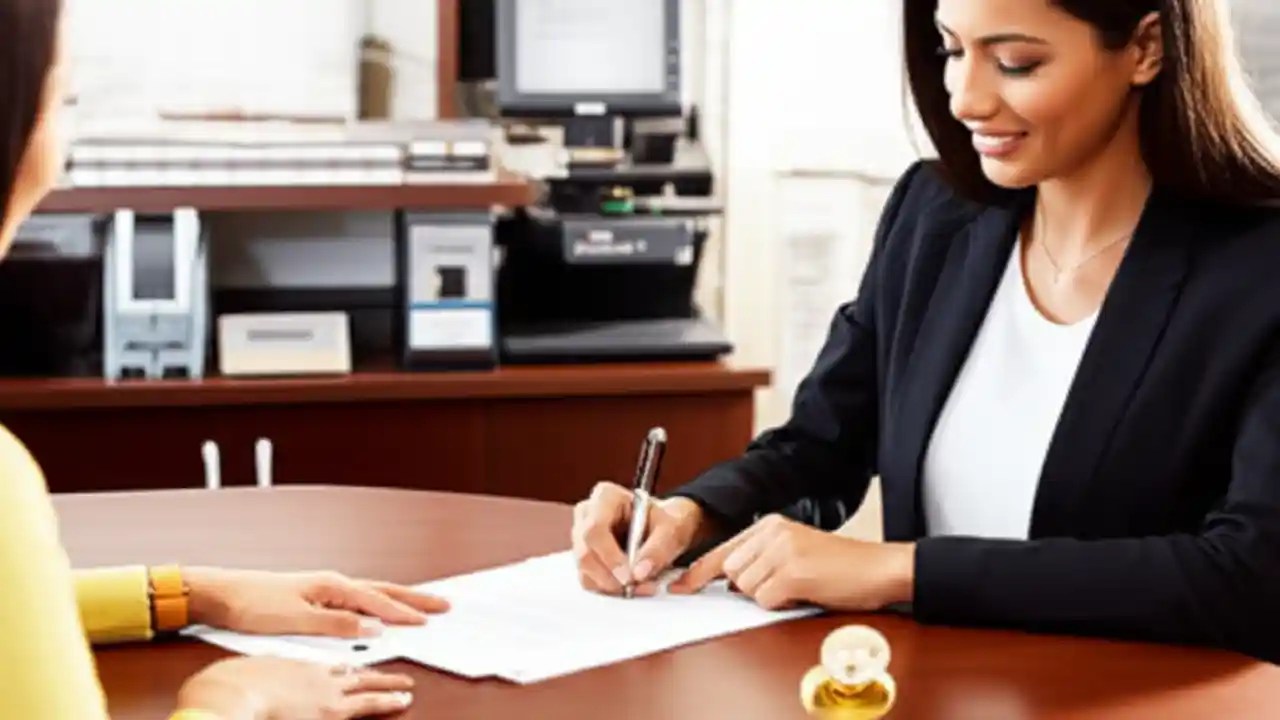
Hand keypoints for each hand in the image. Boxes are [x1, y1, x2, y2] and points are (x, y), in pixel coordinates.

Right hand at [176, 656, 413, 719]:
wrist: (230, 693)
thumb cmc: (233, 685)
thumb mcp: (255, 673)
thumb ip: (270, 677)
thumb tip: (266, 680)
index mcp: (303, 667)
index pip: (337, 668)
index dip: (354, 671)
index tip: (364, 672)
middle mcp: (320, 680)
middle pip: (359, 678)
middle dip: (382, 679)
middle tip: (401, 681)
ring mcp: (326, 699)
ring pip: (367, 695)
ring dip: (389, 695)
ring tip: (405, 695)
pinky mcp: (328, 715)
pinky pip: (361, 711)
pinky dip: (381, 707)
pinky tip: (396, 705)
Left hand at [185, 568, 449, 637]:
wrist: (220, 593)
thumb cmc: (252, 604)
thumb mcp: (294, 620)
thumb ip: (335, 623)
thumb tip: (372, 626)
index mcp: (331, 586)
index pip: (376, 600)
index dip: (403, 612)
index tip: (429, 620)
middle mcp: (331, 583)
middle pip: (382, 590)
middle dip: (414, 598)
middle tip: (442, 604)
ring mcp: (323, 588)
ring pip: (372, 593)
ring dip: (398, 599)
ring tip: (422, 604)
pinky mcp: (314, 597)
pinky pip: (356, 599)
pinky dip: (377, 603)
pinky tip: (379, 610)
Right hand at [571, 482, 707, 595]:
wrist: (662, 530)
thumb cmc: (663, 522)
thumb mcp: (671, 529)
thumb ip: (658, 549)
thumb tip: (639, 573)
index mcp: (606, 497)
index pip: (595, 528)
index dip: (609, 555)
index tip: (629, 576)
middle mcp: (587, 515)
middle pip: (585, 552)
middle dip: (610, 576)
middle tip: (635, 587)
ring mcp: (582, 538)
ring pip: (584, 570)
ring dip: (611, 585)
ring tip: (639, 587)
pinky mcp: (585, 558)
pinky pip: (588, 580)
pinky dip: (609, 589)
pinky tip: (629, 586)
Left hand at [668, 514, 914, 611]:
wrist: (880, 568)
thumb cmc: (841, 567)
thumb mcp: (796, 553)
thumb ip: (762, 561)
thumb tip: (730, 583)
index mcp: (771, 525)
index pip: (723, 549)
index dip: (699, 572)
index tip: (680, 586)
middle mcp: (773, 532)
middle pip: (731, 571)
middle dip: (750, 587)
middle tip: (784, 587)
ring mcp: (782, 549)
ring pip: (746, 587)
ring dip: (768, 596)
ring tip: (799, 587)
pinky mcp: (793, 570)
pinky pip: (765, 599)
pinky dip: (782, 604)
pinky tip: (804, 592)